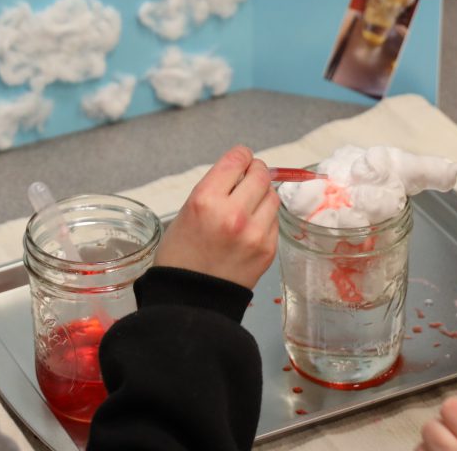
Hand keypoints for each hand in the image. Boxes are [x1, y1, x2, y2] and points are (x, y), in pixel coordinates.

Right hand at [156, 146, 278, 289]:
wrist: (192, 299)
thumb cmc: (182, 255)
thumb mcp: (187, 211)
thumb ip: (215, 189)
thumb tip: (240, 174)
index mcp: (206, 200)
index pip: (236, 160)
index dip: (241, 156)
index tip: (241, 159)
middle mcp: (233, 213)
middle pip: (260, 174)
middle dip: (255, 171)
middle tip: (249, 177)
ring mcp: (254, 233)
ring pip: (272, 195)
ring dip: (262, 194)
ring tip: (249, 205)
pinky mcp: (268, 249)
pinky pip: (274, 220)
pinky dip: (265, 217)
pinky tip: (251, 226)